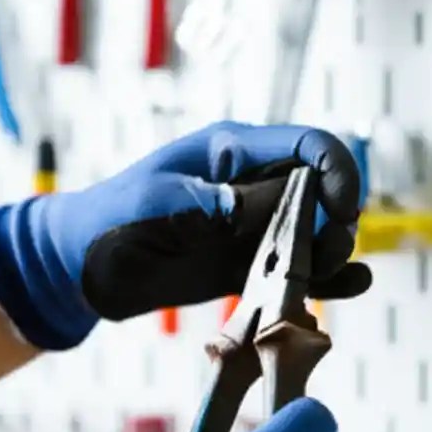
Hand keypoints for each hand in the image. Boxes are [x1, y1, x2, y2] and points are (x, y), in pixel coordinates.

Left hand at [0, 123, 371, 349]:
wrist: (79, 270)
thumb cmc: (111, 223)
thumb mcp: (163, 207)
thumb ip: (224, 205)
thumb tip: (287, 203)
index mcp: (233, 151)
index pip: (309, 145)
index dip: (338, 172)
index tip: (340, 212)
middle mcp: (254, 183)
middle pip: (324, 190)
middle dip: (336, 220)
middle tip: (325, 255)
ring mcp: (255, 225)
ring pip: (318, 231)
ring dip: (333, 252)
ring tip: (325, 276)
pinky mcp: (251, 263)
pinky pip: (301, 267)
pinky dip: (330, 277)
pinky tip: (351, 285)